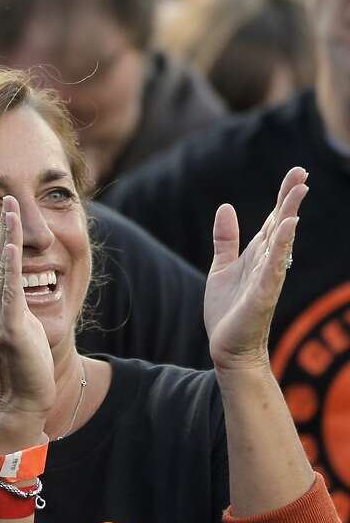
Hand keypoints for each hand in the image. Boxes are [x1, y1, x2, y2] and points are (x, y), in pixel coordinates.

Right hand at [0, 196, 55, 447]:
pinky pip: (8, 291)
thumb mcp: (26, 329)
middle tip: (6, 197)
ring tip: (9, 209)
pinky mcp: (10, 327)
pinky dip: (8, 266)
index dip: (3, 235)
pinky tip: (8, 245)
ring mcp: (0, 316)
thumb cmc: (29, 368)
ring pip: (1, 268)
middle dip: (2, 225)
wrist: (24, 401)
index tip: (7, 210)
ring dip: (6, 235)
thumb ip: (23, 308)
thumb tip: (31, 288)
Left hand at [205, 167, 307, 371]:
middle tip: (302, 174)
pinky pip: (273, 268)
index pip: (274, 220)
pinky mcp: (262, 295)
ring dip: (289, 218)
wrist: (229, 348)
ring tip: (298, 193)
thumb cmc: (229, 310)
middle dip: (290, 199)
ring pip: (281, 243)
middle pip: (281, 225)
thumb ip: (225, 239)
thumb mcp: (221, 266)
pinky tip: (288, 230)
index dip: (284, 197)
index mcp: (257, 254)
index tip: (297, 173)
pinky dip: (280, 249)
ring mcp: (267, 278)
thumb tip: (226, 207)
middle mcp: (266, 263)